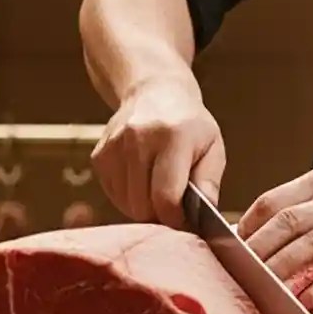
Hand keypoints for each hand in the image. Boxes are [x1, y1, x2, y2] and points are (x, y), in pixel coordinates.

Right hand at [90, 77, 225, 228]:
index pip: (166, 197)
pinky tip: (143, 182)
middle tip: (175, 209)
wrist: (155, 91)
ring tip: (160, 191)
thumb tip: (204, 214)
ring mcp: (114, 146)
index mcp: (172, 137)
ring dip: (145, 208)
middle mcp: (139, 140)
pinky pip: (113, 195)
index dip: (176, 219)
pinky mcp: (99, 155)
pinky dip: (129, 198)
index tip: (186, 222)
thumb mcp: (213, 146)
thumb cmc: (189, 123)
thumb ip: (210, 181)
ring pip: (126, 204)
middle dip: (161, 217)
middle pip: (143, 206)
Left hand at [236, 168, 312, 308]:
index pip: (272, 202)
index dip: (246, 227)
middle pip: (285, 224)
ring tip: (262, 291)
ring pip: (310, 246)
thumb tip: (256, 230)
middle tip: (235, 275)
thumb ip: (301, 204)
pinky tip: (305, 302)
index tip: (229, 250)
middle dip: (256, 251)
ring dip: (282, 270)